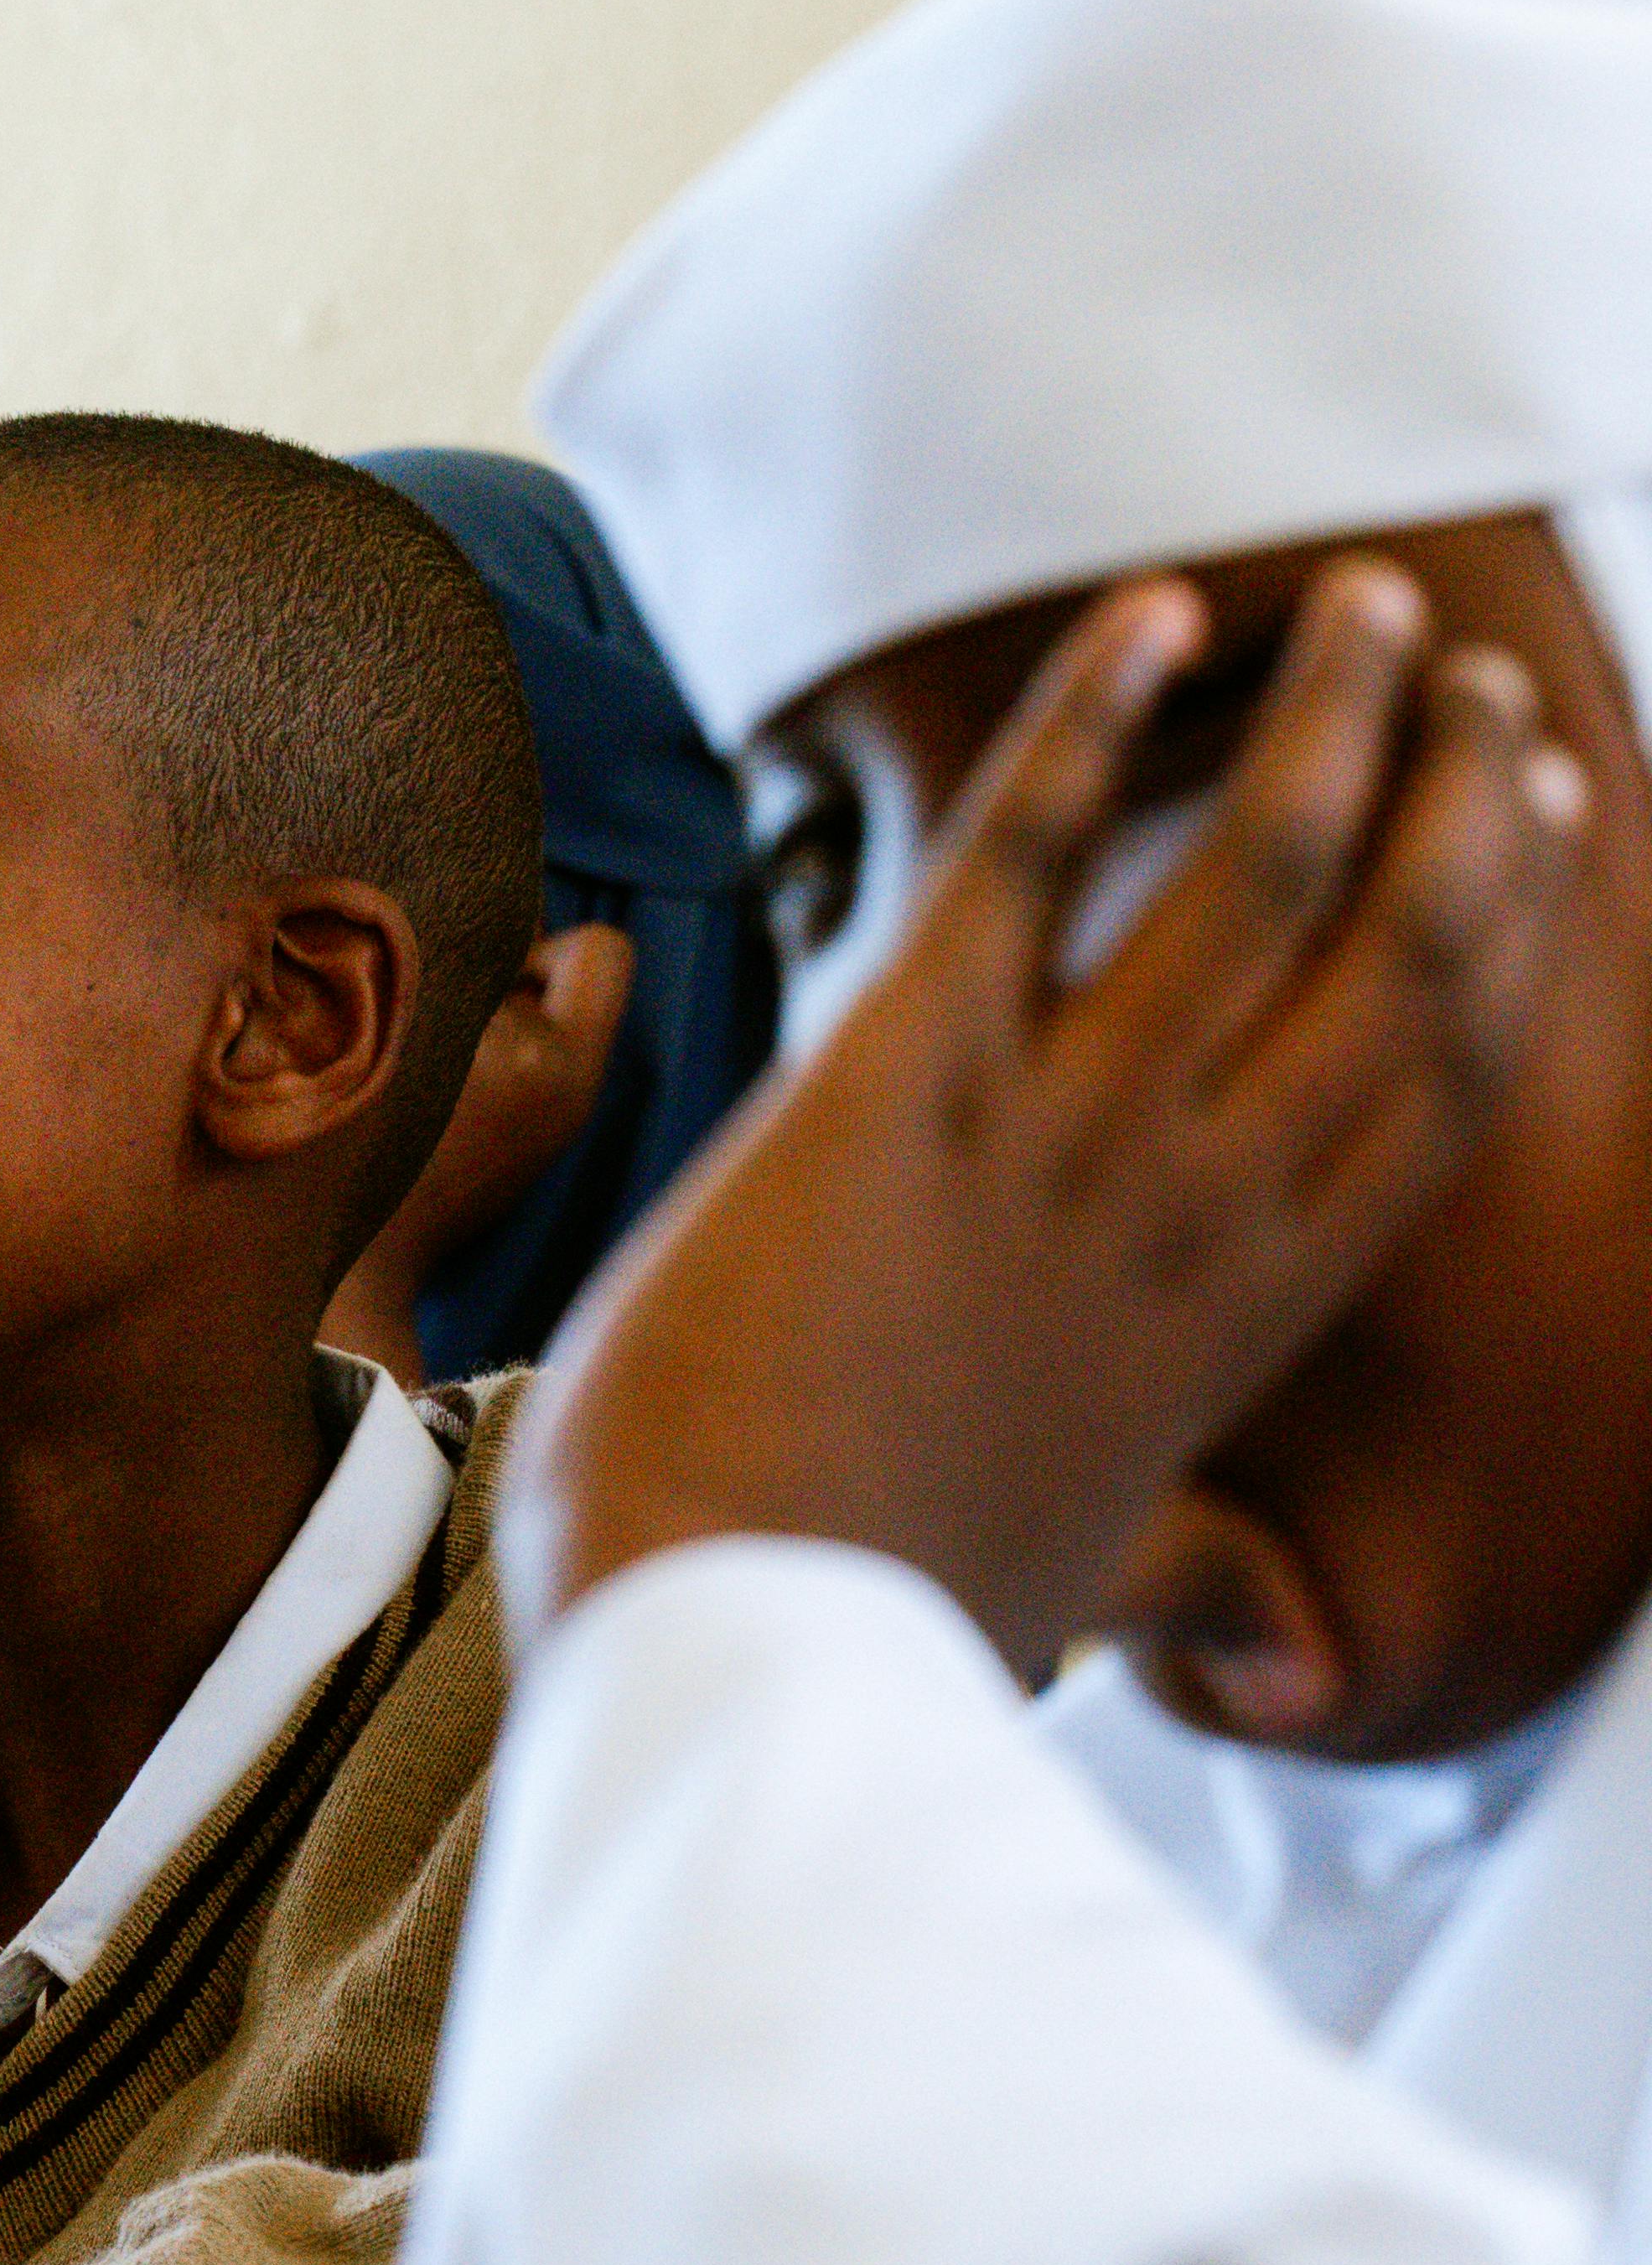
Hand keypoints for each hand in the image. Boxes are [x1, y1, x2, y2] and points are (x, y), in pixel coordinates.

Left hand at [507, 559, 1587, 1682]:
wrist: (713, 1643)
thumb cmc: (881, 1624)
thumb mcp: (1089, 1594)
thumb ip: (1203, 1589)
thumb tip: (1293, 1661)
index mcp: (1242, 1315)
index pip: (1443, 1082)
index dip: (1520, 926)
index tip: (1551, 807)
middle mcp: (1185, 1209)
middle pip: (1403, 952)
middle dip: (1459, 788)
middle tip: (1468, 667)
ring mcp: (1052, 1137)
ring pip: (1258, 874)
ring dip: (1327, 715)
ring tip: (1362, 603)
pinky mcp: (892, 1079)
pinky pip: (1021, 854)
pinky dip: (1090, 717)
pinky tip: (1146, 612)